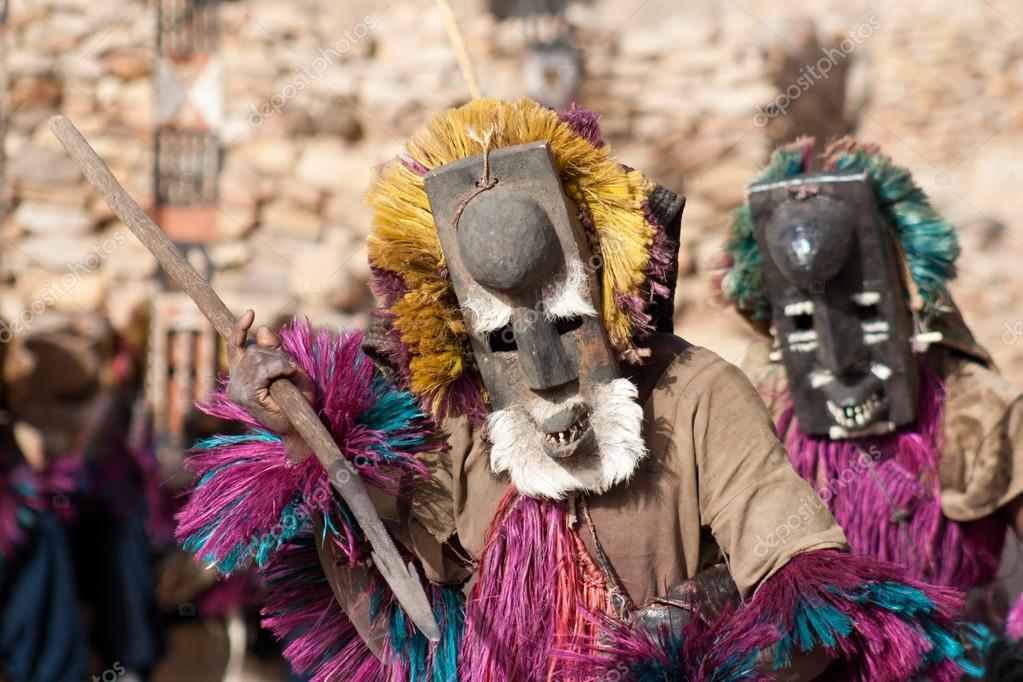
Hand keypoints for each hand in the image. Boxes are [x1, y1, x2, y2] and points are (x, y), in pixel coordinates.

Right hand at [226, 310, 314, 438]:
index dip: (240, 328)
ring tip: (288, 375)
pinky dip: (278, 367)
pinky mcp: (245, 396)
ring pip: (257, 357)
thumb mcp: (289, 367)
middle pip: (251, 348)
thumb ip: (275, 349)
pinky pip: (262, 369)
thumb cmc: (296, 398)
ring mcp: (238, 389)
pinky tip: (286, 371)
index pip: (235, 344)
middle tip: (289, 370)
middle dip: (274, 354)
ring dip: (279, 362)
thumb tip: (262, 328)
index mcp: (241, 374)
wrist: (298, 426)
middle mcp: (235, 381)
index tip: (251, 312)